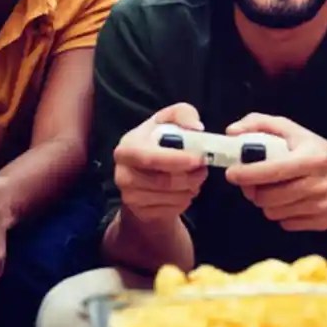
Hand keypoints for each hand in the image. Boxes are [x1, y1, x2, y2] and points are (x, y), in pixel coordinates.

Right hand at [112, 103, 209, 224]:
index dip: (176, 160)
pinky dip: (186, 199)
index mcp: (127, 148)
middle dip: (190, 176)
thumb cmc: (159, 141)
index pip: (150, 157)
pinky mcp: (140, 212)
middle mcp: (123, 174)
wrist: (146, 172)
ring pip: (171, 198)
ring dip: (191, 188)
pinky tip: (185, 188)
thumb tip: (196, 128)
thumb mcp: (170, 120)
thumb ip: (183, 114)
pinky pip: (172, 209)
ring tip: (195, 177)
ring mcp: (129, 196)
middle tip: (203, 169)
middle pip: (163, 182)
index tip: (199, 158)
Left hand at [224, 113, 326, 231]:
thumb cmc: (317, 153)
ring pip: (272, 212)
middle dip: (253, 190)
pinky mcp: (320, 222)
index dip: (248, 173)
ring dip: (266, 202)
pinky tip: (288, 201)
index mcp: (313, 158)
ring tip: (273, 189)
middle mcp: (319, 184)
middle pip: (268, 197)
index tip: (232, 173)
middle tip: (252, 182)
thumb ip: (260, 124)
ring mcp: (320, 206)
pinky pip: (284, 223)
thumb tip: (232, 132)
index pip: (274, 170)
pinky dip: (281, 213)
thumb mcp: (294, 131)